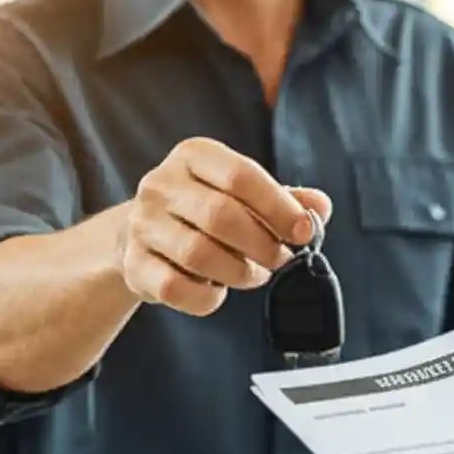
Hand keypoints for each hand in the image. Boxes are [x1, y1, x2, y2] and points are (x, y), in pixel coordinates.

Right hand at [120, 137, 331, 315]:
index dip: (279, 206)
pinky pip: (176, 288)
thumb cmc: (204, 211)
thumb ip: (285, 199)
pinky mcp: (133, 264)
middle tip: (280, 259)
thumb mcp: (242, 194)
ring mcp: (142, 224)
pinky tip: (218, 291)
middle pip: (221, 216)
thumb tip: (320, 207)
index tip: (305, 231)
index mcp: (194, 156)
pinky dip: (207, 298)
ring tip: (253, 274)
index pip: (242, 175)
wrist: (141, 234)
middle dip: (262, 244)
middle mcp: (160, 184)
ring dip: (238, 272)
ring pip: (198, 254)